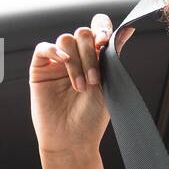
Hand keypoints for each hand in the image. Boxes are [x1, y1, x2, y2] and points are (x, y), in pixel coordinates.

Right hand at [29, 14, 133, 155]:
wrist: (72, 139)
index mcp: (95, 59)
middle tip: (95, 80)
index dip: (101, 29)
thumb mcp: (109, 83)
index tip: (105, 42)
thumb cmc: (91, 117)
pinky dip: (54, 50)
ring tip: (81, 86)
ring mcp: (58, 63)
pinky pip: (43, 48)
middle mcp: (77, 58)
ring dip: (77, 61)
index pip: (97, 31)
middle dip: (91, 54)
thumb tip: (128, 29)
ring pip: (65, 40)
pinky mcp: (40, 69)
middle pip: (82, 34)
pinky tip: (64, 62)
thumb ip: (114, 55)